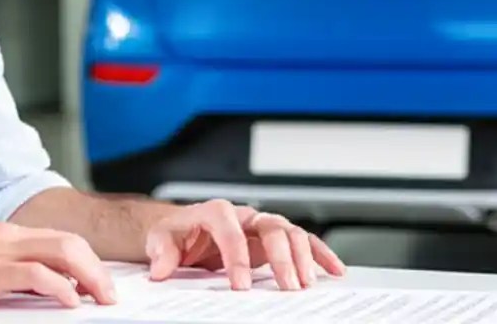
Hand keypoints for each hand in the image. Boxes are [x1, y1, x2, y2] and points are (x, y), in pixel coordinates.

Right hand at [0, 221, 115, 308]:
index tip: (101, 283)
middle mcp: (4, 236)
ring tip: (101, 299)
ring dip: (90, 276)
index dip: (88, 260)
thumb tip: (37, 290)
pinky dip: (59, 287)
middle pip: (69, 242)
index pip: (59, 239)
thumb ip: (3, 270)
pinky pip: (33, 275)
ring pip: (61, 252)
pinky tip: (70, 302)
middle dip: (98, 268)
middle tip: (111, 295)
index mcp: (3, 234)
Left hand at [144, 200, 345, 291]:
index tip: (239, 284)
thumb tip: (162, 268)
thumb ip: (163, 252)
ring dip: (303, 257)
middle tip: (287, 286)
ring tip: (307, 284)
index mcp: (217, 211)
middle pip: (271, 226)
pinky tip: (334, 270)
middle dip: (281, 256)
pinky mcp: (274, 240)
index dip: (236, 256)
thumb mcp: (162, 239)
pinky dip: (320, 254)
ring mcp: (262, 226)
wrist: (185, 229)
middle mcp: (245, 215)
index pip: (230, 230)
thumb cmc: (177, 233)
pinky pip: (303, 242)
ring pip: (292, 232)